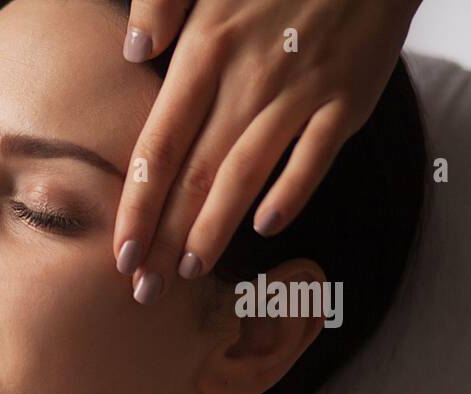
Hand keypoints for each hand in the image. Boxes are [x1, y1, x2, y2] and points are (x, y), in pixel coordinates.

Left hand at [113, 0, 423, 304]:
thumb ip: (160, 6)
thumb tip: (131, 52)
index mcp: (205, 51)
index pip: (158, 146)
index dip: (137, 207)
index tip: (120, 254)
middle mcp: (249, 78)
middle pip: (195, 175)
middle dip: (165, 239)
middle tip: (145, 289)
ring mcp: (302, 90)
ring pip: (246, 175)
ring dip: (215, 229)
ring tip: (190, 270)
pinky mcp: (350, 97)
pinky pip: (316, 156)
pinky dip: (292, 194)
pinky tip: (266, 228)